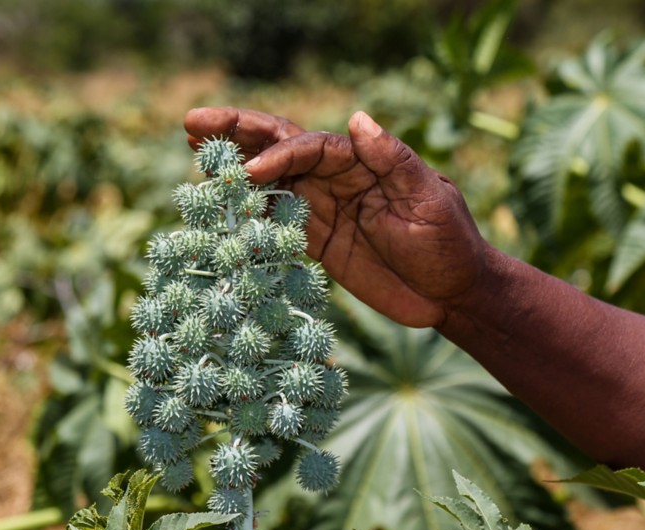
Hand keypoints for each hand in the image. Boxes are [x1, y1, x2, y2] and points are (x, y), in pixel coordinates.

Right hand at [184, 107, 489, 328]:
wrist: (453, 294)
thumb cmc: (450, 243)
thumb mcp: (428, 200)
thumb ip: (394, 162)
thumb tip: (358, 119)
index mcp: (361, 162)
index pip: (310, 148)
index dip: (278, 156)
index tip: (249, 172)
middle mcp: (336, 178)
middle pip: (279, 148)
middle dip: (237, 133)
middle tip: (192, 124)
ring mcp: (322, 209)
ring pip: (269, 182)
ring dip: (232, 168)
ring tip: (193, 156)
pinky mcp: (316, 242)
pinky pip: (273, 225)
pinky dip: (245, 217)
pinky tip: (216, 211)